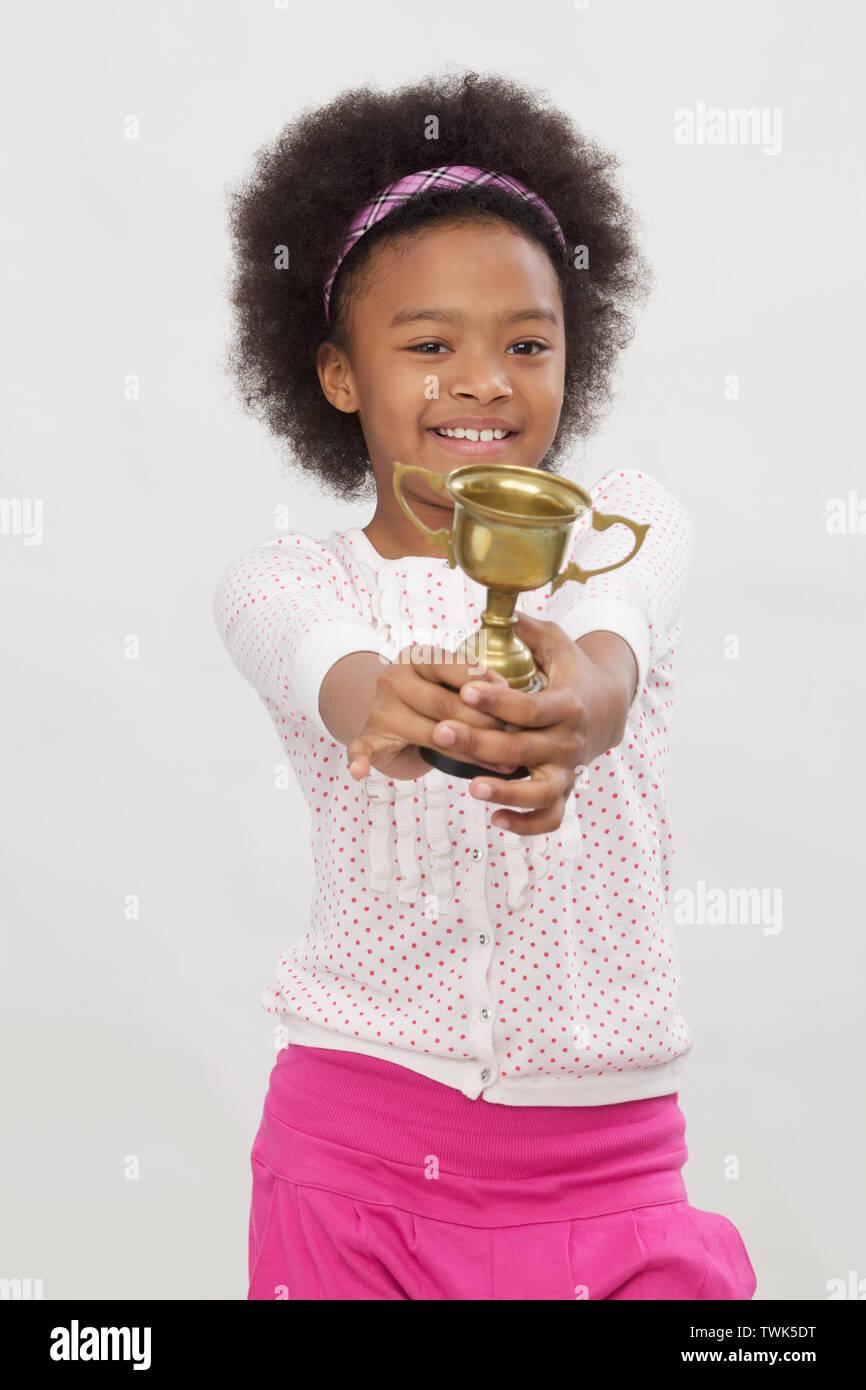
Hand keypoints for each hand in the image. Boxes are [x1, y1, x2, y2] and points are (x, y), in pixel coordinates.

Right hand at [346, 646, 520, 782]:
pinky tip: (358, 774)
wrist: (386, 713)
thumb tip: (517, 701)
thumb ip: (475, 687)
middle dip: (485, 724)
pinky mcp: (367, 736)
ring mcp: (379, 708)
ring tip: (500, 767)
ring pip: (428, 733)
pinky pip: (361, 749)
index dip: (484, 683)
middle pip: (445, 704)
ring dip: (467, 754)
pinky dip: (358, 760)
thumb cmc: (432, 699)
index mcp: (416, 657)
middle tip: (516, 741)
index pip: (452, 667)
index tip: (513, 698)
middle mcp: (394, 678)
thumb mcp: (450, 683)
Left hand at [427, 612, 635, 834]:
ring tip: (472, 787)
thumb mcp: (559, 644)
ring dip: (506, 791)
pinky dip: (527, 824)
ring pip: (541, 791)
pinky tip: (495, 819)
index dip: (497, 701)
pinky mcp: (565, 789)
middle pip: (522, 748)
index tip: (465, 690)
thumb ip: (530, 630)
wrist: (610, 707)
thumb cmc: (574, 673)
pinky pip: (550, 816)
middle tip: (441, 730)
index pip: (529, 707)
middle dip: (480, 742)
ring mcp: (568, 770)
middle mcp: (569, 741)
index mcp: (566, 704)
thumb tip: (503, 609)